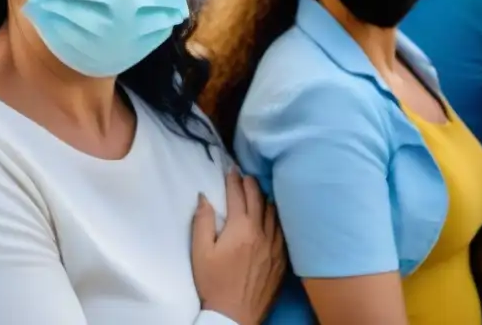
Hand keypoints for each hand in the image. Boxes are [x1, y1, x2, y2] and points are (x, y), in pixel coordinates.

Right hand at [192, 171, 286, 324]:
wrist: (236, 315)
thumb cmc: (214, 283)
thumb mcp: (200, 252)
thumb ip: (202, 221)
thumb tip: (204, 197)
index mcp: (240, 228)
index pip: (238, 195)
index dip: (234, 180)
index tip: (231, 170)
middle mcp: (261, 232)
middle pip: (259, 199)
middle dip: (251, 184)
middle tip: (246, 176)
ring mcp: (274, 246)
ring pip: (274, 213)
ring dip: (266, 199)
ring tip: (260, 193)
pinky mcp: (281, 259)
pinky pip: (282, 231)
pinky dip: (277, 219)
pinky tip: (273, 218)